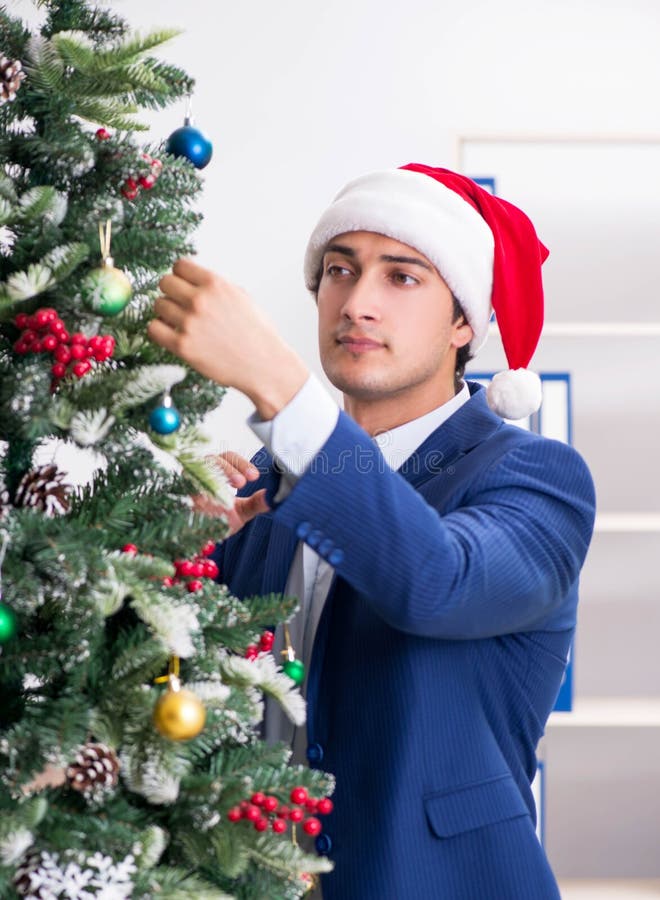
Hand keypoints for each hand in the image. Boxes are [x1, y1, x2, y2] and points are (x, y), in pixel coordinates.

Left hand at [148, 258, 308, 419]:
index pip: (180, 266)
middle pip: (165, 283)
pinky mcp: (182, 346)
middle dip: (171, 292)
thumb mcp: (242, 297)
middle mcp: (200, 300)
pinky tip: (170, 333)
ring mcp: (189, 323)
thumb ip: (216, 285)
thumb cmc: (256, 333)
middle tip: (180, 304)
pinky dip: (158, 330)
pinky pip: (153, 329)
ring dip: (166, 312)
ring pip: (158, 305)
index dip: (180, 275)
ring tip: (179, 321)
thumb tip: (194, 277)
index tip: (184, 285)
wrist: (263, 364)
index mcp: (215, 284)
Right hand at [192, 451, 269, 535]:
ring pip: (201, 467)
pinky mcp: (180, 492)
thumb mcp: (241, 513)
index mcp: (217, 473)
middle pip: (214, 458)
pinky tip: (215, 494)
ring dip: (220, 473)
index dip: (242, 464)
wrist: (195, 541)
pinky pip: (189, 481)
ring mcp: (189, 482)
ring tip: (237, 485)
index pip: (228, 457)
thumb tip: (275, 496)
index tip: (254, 477)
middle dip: (231, 467)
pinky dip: (203, 484)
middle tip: (244, 482)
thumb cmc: (217, 523)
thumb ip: (256, 503)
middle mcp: (202, 473)